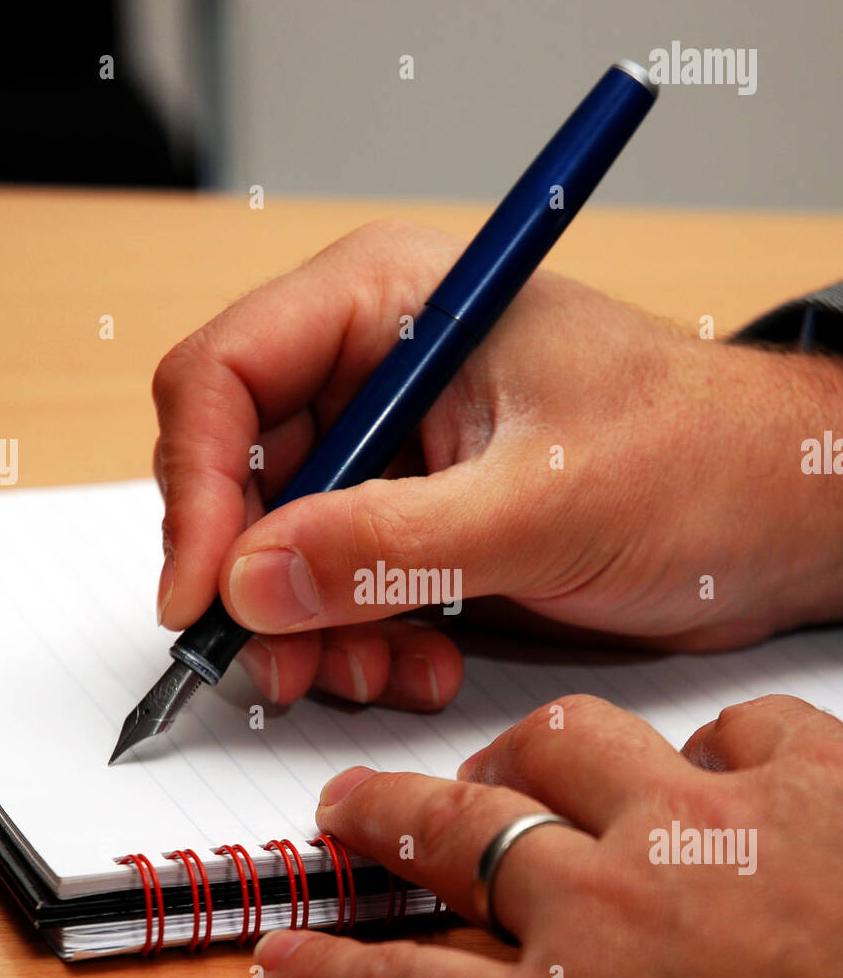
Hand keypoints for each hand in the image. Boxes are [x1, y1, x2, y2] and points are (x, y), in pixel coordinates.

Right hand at [153, 219, 842, 710]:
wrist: (781, 514)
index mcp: (394, 304)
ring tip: (378, 672)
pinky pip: (341, 586)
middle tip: (283, 666)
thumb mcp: (543, 505)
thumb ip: (390, 544)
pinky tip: (417, 664)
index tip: (204, 596)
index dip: (196, 488)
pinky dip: (358, 639)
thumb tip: (251, 580)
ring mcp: (399, 450)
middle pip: (242, 472)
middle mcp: (379, 369)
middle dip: (260, 582)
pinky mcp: (422, 518)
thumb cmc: (700, 459)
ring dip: (311, 628)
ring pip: (285, 545)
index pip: (228, 374)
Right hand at [254, 693, 842, 977]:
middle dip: (383, 818)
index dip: (328, 973)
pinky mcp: (805, 786)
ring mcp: (699, 831)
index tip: (286, 958)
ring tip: (517, 763)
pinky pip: (737, 731)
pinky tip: (715, 769)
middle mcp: (606, 907)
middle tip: (354, 809)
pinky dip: (716, 749)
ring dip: (528, 755)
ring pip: (566, 747)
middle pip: (452, 833)